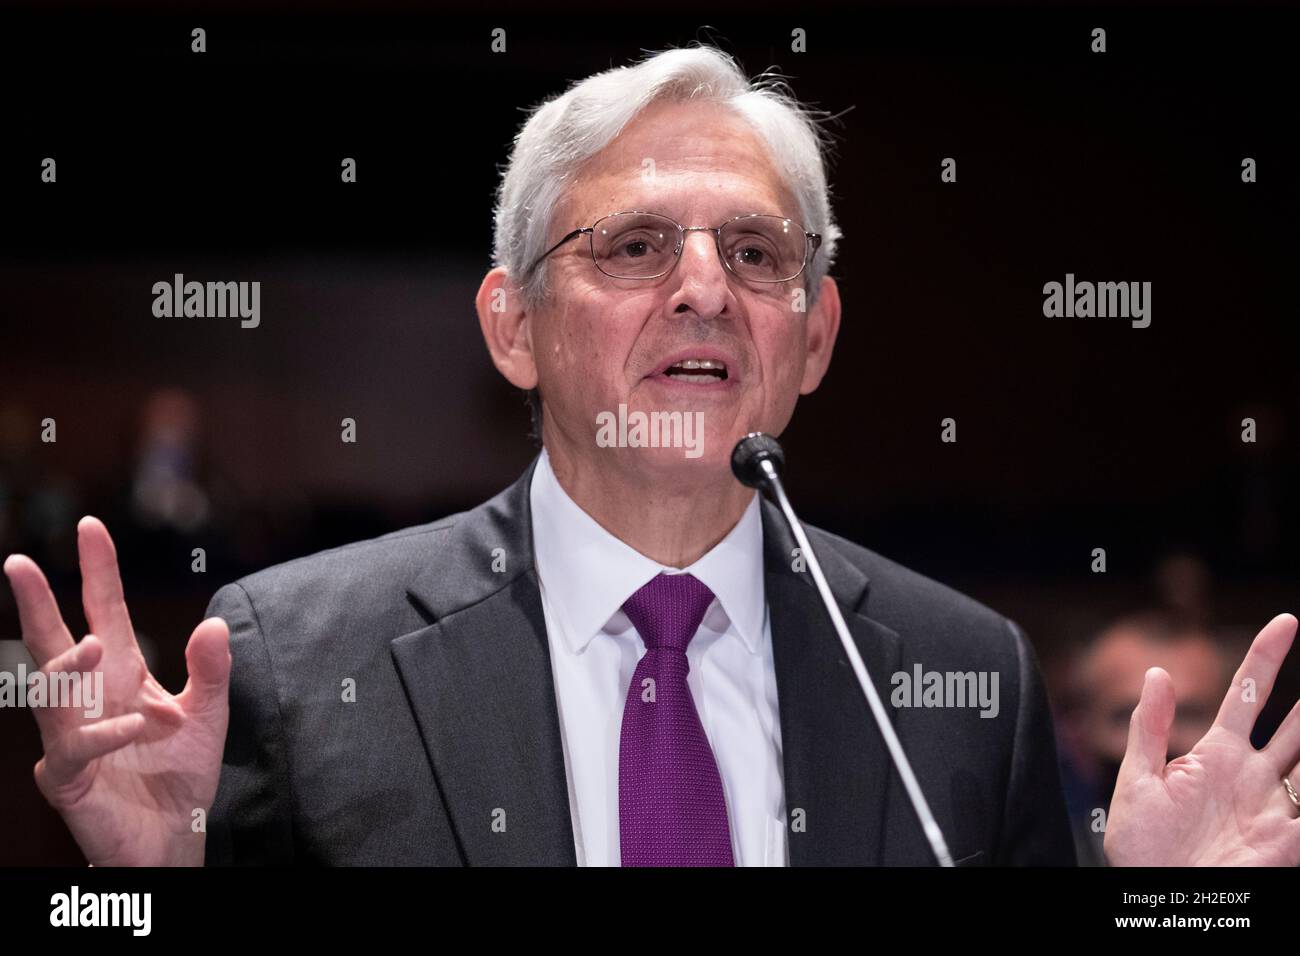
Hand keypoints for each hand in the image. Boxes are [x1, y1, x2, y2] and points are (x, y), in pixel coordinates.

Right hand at [4, 517, 230, 865]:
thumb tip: (215, 623)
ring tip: (94, 643)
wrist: (174, 838)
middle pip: (55, 642)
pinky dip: (107, 732)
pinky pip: (77, 747)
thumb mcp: (208, 713)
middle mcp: (91, 698)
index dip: (99, 571)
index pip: (106, 611)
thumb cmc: (181, 773)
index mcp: (123, 674)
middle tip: (19, 562)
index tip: (91, 526)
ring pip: (50, 692)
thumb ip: (212, 670)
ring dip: (68, 665)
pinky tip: (139, 723)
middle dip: (38, 603)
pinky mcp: (68, 776)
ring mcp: (72, 735)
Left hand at [1104, 612, 1299, 865]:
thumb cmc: (1142, 847)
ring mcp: (1275, 806)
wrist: (1155, 897)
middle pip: (1297, 723)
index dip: (1266, 656)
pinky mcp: (1288, 840)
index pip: (1248, 693)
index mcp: (1216, 754)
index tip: (1286, 621)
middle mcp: (1254, 775)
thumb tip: (1157, 671)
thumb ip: (1150, 728)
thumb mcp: (1137, 781)